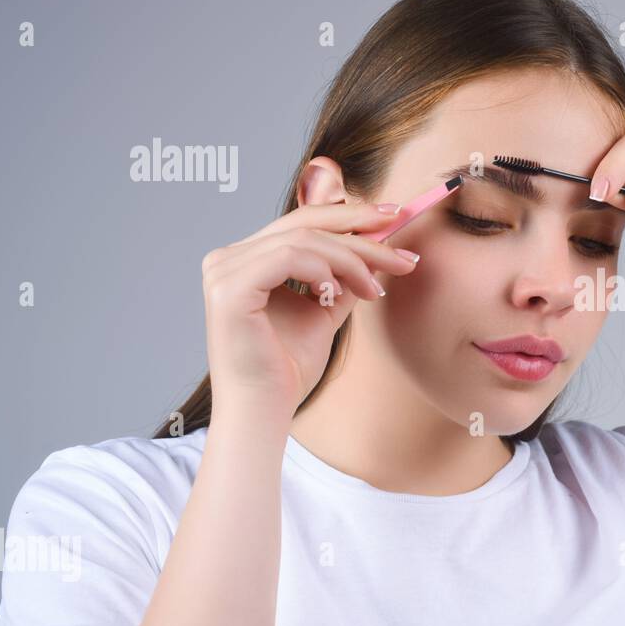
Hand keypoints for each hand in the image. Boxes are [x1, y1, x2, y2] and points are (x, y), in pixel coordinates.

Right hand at [200, 202, 420, 417]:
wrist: (266, 409)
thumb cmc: (287, 368)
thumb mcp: (324, 311)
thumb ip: (342, 278)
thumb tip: (375, 248)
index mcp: (246, 260)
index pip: (301, 222)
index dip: (349, 216)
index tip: (393, 219)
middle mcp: (228, 258)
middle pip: (304, 223)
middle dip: (359, 229)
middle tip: (400, 241)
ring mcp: (223, 270)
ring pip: (303, 240)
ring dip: (350, 260)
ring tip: (374, 289)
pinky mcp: (228, 287)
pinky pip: (288, 257)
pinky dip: (322, 270)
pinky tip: (337, 293)